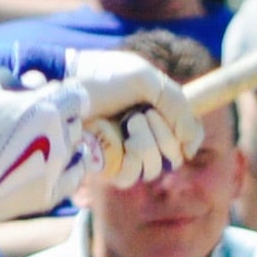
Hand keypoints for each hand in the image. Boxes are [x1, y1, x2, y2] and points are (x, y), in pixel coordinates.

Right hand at [0, 70, 89, 222]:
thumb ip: (4, 81)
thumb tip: (16, 83)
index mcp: (46, 106)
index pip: (76, 95)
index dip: (62, 95)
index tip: (46, 100)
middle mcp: (60, 135)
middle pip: (74, 122)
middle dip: (60, 120)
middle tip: (35, 126)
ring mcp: (57, 166)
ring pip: (75, 148)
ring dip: (62, 144)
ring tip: (39, 148)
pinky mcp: (49, 194)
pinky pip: (75, 177)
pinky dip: (69, 169)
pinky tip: (54, 167)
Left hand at [58, 47, 201, 188]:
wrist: (66, 88)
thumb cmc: (102, 79)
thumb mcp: (147, 80)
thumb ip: (178, 107)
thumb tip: (190, 146)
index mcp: (153, 112)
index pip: (187, 136)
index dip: (190, 136)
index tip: (183, 130)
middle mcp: (140, 134)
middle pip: (174, 155)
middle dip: (163, 133)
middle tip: (140, 113)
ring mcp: (121, 152)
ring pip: (153, 168)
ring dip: (144, 143)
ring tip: (125, 123)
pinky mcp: (103, 167)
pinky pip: (129, 177)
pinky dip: (127, 157)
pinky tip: (114, 140)